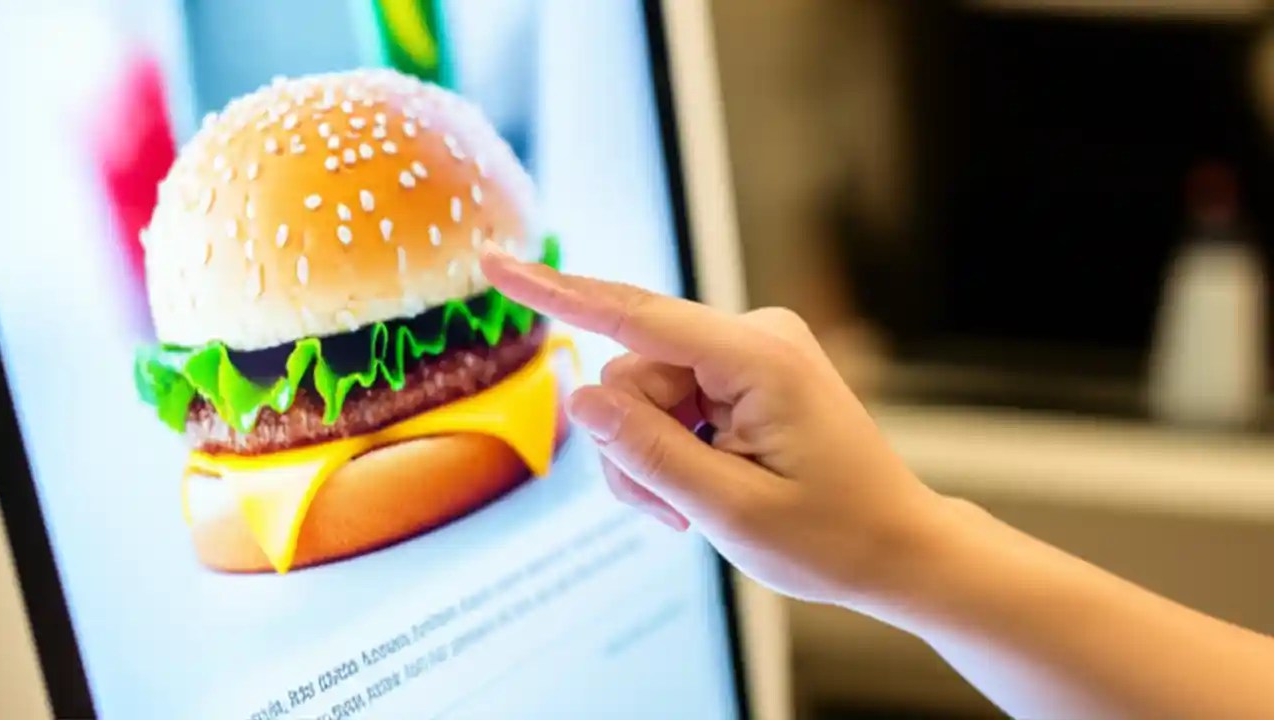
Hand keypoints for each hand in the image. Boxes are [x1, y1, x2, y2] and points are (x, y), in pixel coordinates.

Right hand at [480, 246, 942, 605]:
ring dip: (652, 459)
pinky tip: (702, 490)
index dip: (558, 293)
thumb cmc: (830, 536)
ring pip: (645, 396)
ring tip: (692, 511)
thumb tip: (580, 397)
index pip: (636, 318)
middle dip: (633, 448)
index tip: (496, 266)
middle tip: (671, 514)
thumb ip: (647, 452)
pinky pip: (673, 401)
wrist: (896, 547)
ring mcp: (751, 351)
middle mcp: (754, 336)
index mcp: (759, 358)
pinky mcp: (745, 371)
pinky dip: (673, 450)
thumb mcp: (728, 510)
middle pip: (633, 377)